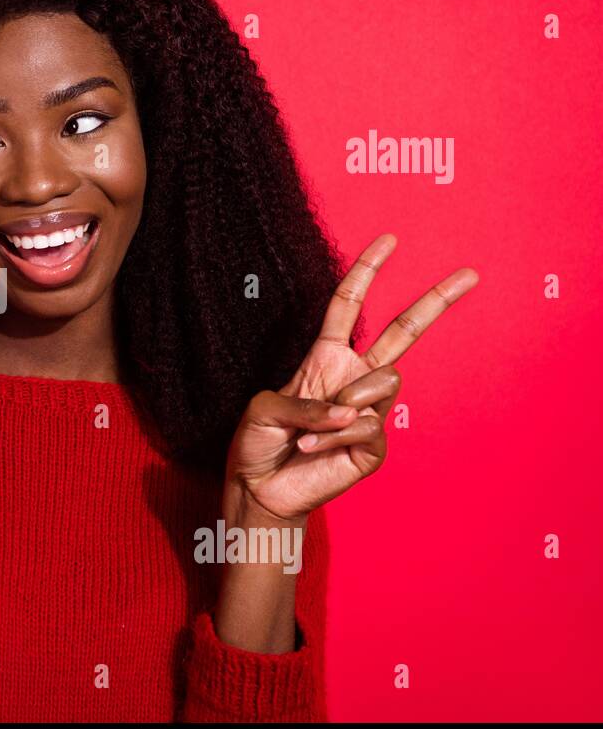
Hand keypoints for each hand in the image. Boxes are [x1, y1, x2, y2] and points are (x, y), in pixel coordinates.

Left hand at [224, 233, 477, 523]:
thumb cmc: (257, 443)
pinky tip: (312, 450)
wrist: (258, 488)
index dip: (366, 272)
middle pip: (404, 332)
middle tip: (470, 274)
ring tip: (311, 430)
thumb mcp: (264, 408)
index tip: (389, 240)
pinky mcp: (373, 447)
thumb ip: (304, 401)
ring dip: (346, 402)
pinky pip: (368, 426)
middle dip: (436, 301)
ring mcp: (367, 412)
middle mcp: (352, 380)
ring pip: (386, 381)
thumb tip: (351, 412)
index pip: (349, 307)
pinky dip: (333, 437)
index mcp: (325, 359)